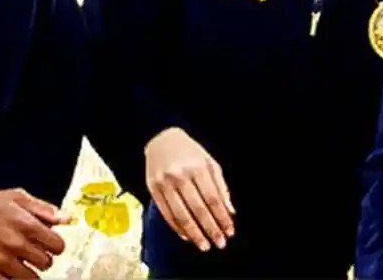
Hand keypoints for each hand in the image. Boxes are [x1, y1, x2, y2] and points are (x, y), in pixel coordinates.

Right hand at [0, 179, 70, 278]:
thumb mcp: (15, 197)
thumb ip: (42, 208)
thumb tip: (64, 218)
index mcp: (26, 224)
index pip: (57, 245)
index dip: (55, 246)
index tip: (49, 246)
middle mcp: (16, 243)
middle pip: (46, 263)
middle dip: (42, 259)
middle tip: (33, 255)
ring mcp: (1, 260)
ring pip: (30, 278)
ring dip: (28, 272)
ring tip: (20, 264)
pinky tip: (7, 272)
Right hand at [144, 127, 234, 250]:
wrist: (160, 138)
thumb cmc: (189, 152)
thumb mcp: (209, 162)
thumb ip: (221, 186)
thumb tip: (230, 211)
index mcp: (197, 167)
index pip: (213, 199)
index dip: (222, 218)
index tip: (230, 232)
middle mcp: (180, 176)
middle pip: (198, 209)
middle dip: (211, 229)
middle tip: (220, 243)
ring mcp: (164, 183)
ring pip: (181, 215)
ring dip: (194, 234)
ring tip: (204, 245)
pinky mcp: (152, 189)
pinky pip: (166, 213)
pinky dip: (177, 227)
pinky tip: (187, 236)